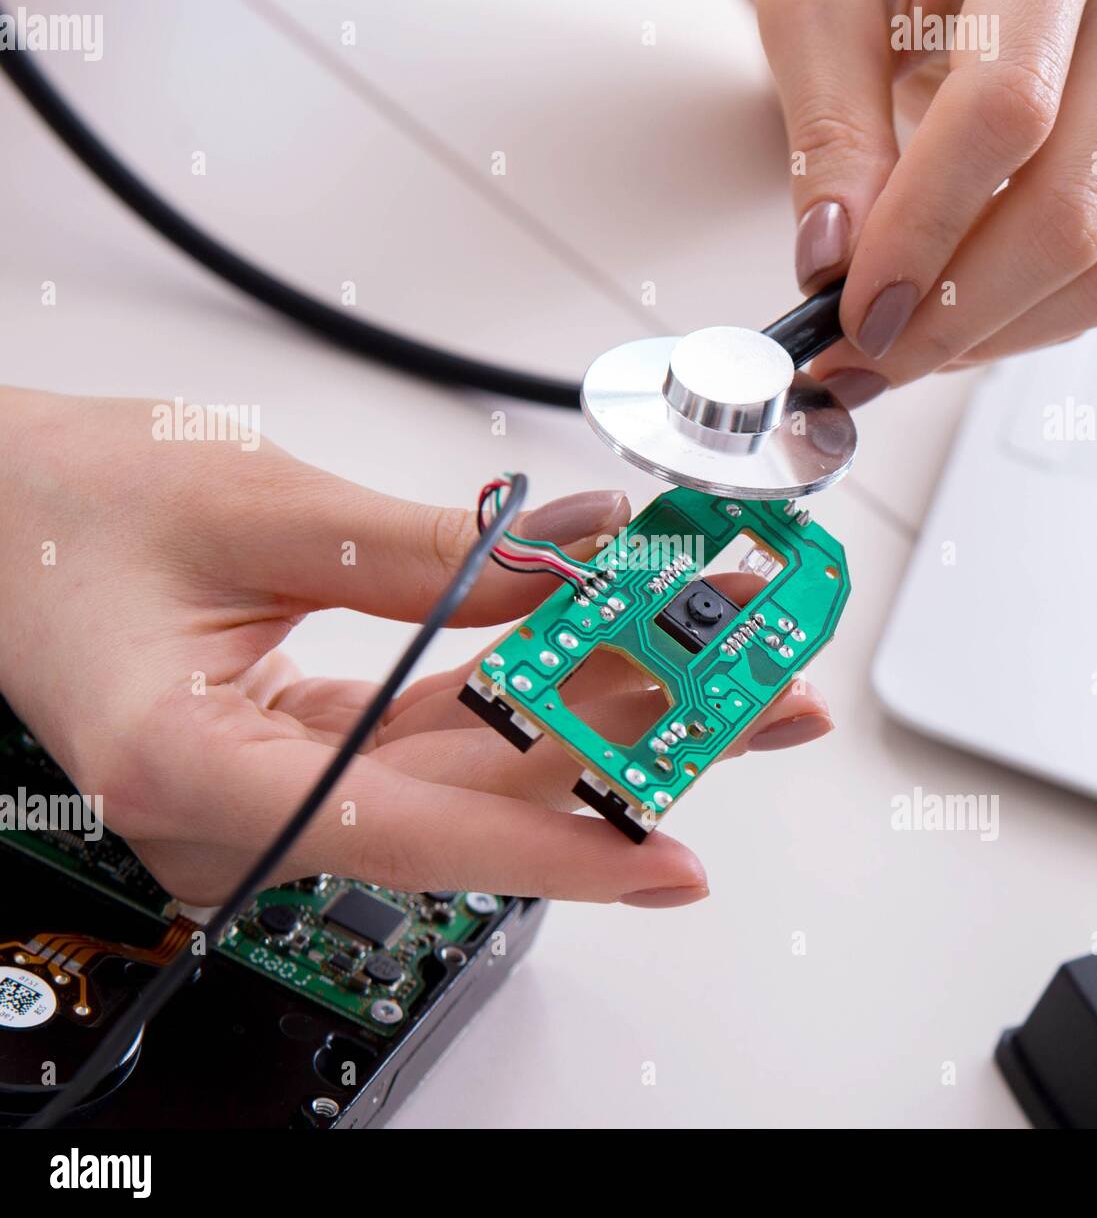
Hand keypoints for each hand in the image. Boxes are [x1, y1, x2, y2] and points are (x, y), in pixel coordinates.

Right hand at [0, 391, 831, 906]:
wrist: (2, 508)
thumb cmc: (70, 505)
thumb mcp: (258, 506)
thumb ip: (431, 549)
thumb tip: (577, 560)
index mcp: (194, 770)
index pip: (408, 833)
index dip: (553, 846)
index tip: (666, 855)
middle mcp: (245, 808)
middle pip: (477, 795)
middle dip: (629, 739)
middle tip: (756, 693)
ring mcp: (285, 788)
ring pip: (477, 767)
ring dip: (605, 711)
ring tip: (728, 668)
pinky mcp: (316, 753)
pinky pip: (445, 735)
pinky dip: (538, 692)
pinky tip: (626, 658)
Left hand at [752, 0, 1096, 402]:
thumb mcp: (827, 6)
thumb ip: (828, 126)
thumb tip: (831, 256)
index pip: (1009, 112)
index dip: (925, 232)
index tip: (855, 311)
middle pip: (1071, 211)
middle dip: (952, 317)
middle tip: (862, 359)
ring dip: (993, 334)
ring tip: (901, 346)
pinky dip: (1028, 318)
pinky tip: (956, 317)